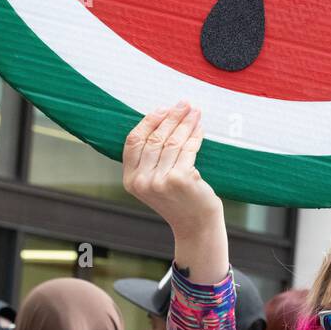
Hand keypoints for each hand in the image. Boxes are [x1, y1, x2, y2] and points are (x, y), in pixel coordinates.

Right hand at [122, 102, 228, 283]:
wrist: (195, 225)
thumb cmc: (178, 200)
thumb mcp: (155, 181)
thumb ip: (150, 159)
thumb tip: (161, 118)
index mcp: (130, 180)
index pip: (133, 142)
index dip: (148, 122)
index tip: (163, 109)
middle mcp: (142, 181)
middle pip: (154, 138)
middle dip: (171, 117)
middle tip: (184, 104)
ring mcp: (160, 181)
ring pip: (172, 142)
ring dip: (186, 123)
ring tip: (195, 112)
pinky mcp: (180, 179)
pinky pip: (187, 150)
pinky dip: (195, 136)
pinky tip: (200, 128)